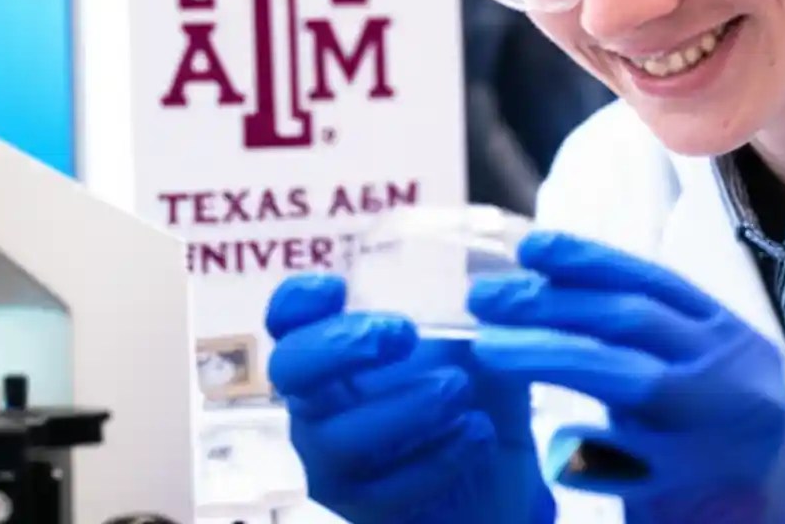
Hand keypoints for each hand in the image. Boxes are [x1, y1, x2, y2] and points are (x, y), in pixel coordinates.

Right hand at [265, 272, 555, 523]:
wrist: (497, 480)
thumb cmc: (471, 399)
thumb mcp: (477, 345)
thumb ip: (473, 314)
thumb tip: (494, 282)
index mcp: (333, 353)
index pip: (288, 321)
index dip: (298, 300)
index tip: (338, 286)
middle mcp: (317, 404)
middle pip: (291, 369)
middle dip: (342, 346)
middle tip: (404, 333)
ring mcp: (333, 460)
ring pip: (342, 438)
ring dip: (408, 407)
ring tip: (461, 388)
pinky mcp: (364, 508)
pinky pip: (388, 487)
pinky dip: (439, 457)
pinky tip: (477, 433)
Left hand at [468, 231, 784, 523]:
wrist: (769, 519)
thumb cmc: (703, 432)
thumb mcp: (688, 367)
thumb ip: (634, 335)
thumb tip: (537, 287)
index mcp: (727, 334)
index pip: (652, 282)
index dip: (587, 260)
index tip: (529, 247)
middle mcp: (731, 372)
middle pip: (632, 320)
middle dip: (549, 302)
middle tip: (484, 297)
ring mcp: (718, 429)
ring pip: (631, 379)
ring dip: (551, 355)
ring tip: (490, 348)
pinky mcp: (700, 486)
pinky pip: (632, 463)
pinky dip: (586, 448)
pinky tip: (547, 442)